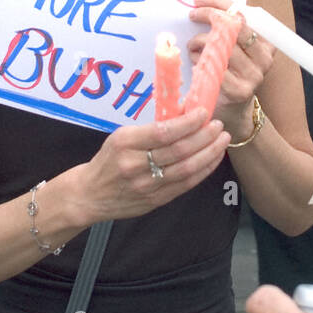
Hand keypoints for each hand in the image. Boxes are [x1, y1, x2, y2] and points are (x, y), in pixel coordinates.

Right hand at [77, 105, 229, 223]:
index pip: (162, 132)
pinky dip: (203, 170)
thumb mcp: (122, 136)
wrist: (90, 195)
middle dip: (204, 137)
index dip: (187, 123)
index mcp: (125, 143)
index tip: (203, 113)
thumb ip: (151, 129)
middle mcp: (135, 165)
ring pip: (186, 169)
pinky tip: (213, 159)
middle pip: (178, 151)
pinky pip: (185, 184)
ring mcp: (146, 185)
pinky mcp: (155, 200)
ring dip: (209, 153)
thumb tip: (184, 112)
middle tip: (218, 126)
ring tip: (222, 140)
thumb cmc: (108, 160)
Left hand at [188, 0, 274, 137]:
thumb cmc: (230, 73)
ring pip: (221, 46)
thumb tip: (205, 5)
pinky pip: (213, 68)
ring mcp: (254, 76)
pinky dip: (198, 61)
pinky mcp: (239, 91)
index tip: (199, 0)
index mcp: (266, 43)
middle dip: (208, 16)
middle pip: (234, 26)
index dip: (220, 2)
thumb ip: (228, 29)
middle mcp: (264, 58)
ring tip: (192, 46)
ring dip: (199, 42)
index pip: (244, 13)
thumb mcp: (234, 48)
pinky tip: (195, 63)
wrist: (233, 111)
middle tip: (192, 16)